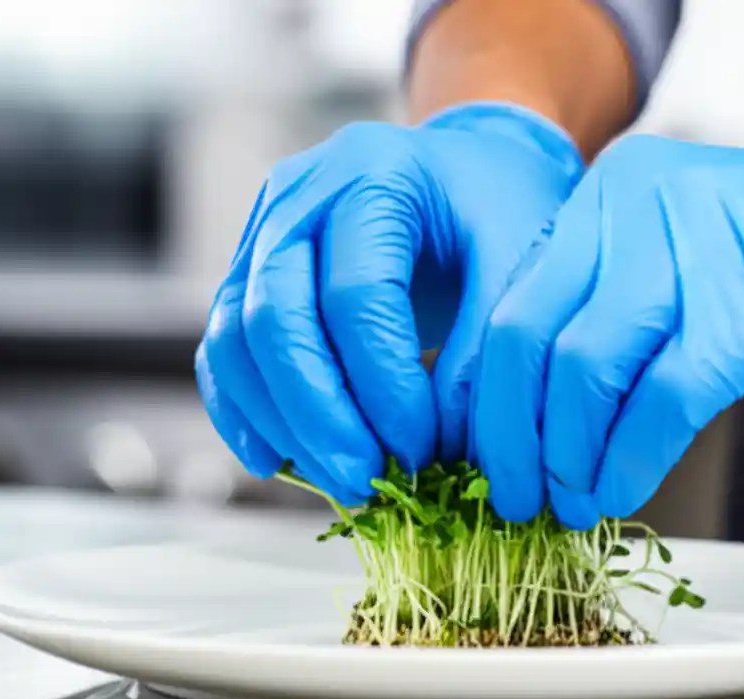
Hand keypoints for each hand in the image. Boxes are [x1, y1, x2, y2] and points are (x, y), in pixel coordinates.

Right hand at [196, 102, 581, 502]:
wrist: (468, 170)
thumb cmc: (501, 210)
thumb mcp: (520, 262)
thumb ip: (484, 351)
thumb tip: (441, 449)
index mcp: (373, 175)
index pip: (357, 297)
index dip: (386, 387)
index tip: (423, 449)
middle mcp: (299, 195)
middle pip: (275, 316)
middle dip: (321, 415)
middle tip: (367, 481)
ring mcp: (262, 232)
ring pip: (234, 338)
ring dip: (281, 423)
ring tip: (340, 480)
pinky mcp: (247, 274)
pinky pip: (223, 350)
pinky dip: (243, 411)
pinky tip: (280, 460)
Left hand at [474, 123, 743, 527]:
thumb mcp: (688, 257)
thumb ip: (611, 305)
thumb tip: (533, 405)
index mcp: (612, 191)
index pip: (511, 297)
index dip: (483, 389)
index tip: (478, 450)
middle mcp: (636, 204)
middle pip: (527, 337)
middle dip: (508, 435)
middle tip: (513, 492)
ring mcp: (692, 254)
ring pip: (582, 375)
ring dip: (566, 458)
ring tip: (569, 502)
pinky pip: (656, 405)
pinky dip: (627, 463)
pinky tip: (620, 493)